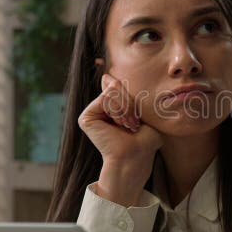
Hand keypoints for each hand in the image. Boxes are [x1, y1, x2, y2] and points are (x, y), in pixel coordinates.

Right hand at [77, 73, 163, 206]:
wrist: (138, 154)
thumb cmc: (145, 137)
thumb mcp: (140, 109)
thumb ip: (126, 92)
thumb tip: (105, 76)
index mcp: (111, 107)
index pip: (116, 84)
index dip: (125, 92)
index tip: (125, 102)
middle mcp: (99, 109)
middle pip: (115, 85)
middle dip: (130, 102)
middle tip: (134, 123)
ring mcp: (92, 113)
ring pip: (111, 91)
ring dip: (126, 108)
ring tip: (128, 125)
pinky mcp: (86, 118)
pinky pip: (105, 98)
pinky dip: (117, 110)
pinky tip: (118, 125)